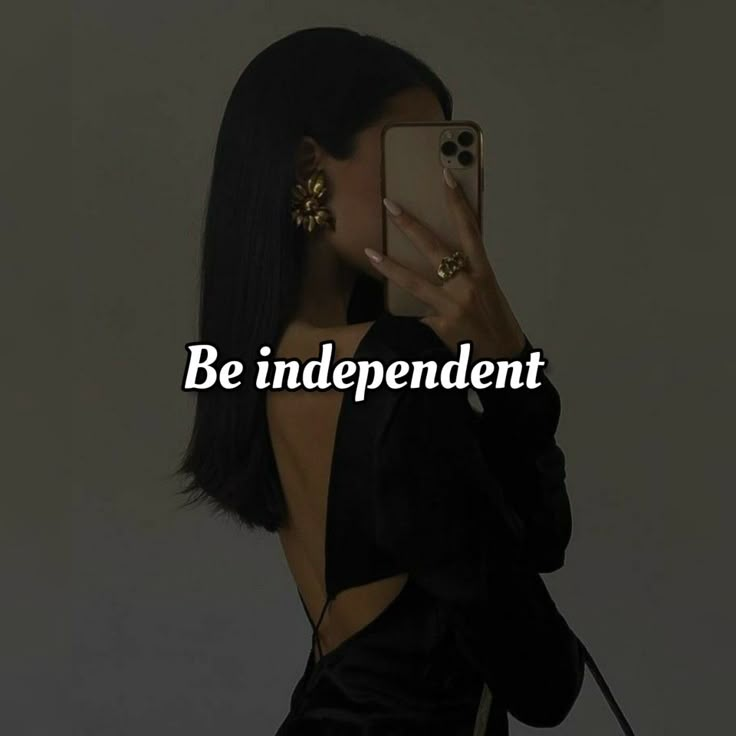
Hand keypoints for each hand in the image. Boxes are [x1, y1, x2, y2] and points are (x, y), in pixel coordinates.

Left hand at [364, 167, 526, 360]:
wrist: (504, 359)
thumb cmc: (497, 323)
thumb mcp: (488, 291)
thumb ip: (467, 274)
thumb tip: (442, 260)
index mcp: (484, 273)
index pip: (470, 229)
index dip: (458, 202)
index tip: (446, 176)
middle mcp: (468, 285)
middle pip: (434, 248)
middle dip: (410, 225)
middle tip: (389, 205)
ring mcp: (452, 306)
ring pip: (414, 281)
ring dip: (389, 266)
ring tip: (370, 252)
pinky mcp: (440, 326)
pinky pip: (416, 316)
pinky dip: (408, 316)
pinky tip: (393, 320)